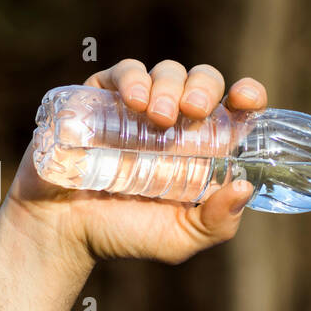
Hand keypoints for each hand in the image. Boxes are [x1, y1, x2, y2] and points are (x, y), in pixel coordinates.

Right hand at [0, 59, 268, 270]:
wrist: (62, 231)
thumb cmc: (125, 234)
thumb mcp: (179, 238)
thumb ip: (217, 222)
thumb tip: (244, 186)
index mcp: (203, 148)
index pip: (235, 110)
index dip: (248, 95)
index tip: (248, 100)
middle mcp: (175, 122)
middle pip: (203, 81)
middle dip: (205, 87)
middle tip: (194, 111)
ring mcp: (137, 106)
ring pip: (167, 72)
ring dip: (170, 86)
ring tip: (160, 116)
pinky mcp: (100, 97)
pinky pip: (123, 72)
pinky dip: (133, 78)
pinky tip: (134, 101)